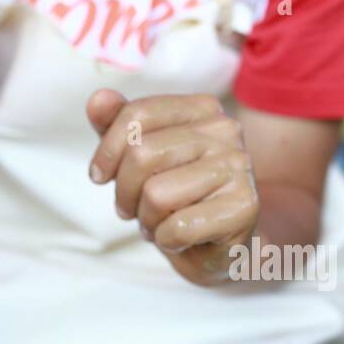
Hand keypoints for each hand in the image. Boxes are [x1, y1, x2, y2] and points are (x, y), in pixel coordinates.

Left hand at [87, 89, 259, 286]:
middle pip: (142, 154)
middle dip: (124, 192)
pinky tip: (180, 238)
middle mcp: (225, 131)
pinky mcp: (245, 207)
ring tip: (160, 222)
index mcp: (201, 109)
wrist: (220, 244)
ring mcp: (239, 167)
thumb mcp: (141, 160)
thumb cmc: (177, 199)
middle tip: (133, 209)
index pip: (138, 114)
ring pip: (156, 194)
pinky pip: (178, 227)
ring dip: (146, 219)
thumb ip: (119, 127)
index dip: (107, 151)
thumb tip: (98, 99)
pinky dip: (166, 240)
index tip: (100, 175)